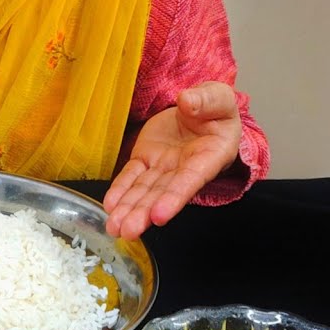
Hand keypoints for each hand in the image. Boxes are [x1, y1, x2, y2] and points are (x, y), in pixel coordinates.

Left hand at [103, 81, 241, 238]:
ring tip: (114, 228)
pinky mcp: (145, 158)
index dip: (174, 198)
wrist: (199, 109)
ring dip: (129, 209)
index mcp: (208, 157)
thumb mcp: (219, 98)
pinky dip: (120, 190)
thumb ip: (206, 100)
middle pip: (162, 193)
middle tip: (128, 231)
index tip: (159, 215)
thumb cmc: (217, 110)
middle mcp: (183, 168)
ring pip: (144, 190)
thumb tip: (187, 101)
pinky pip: (131, 176)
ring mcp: (162, 166)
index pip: (189, 180)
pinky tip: (110, 205)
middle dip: (144, 213)